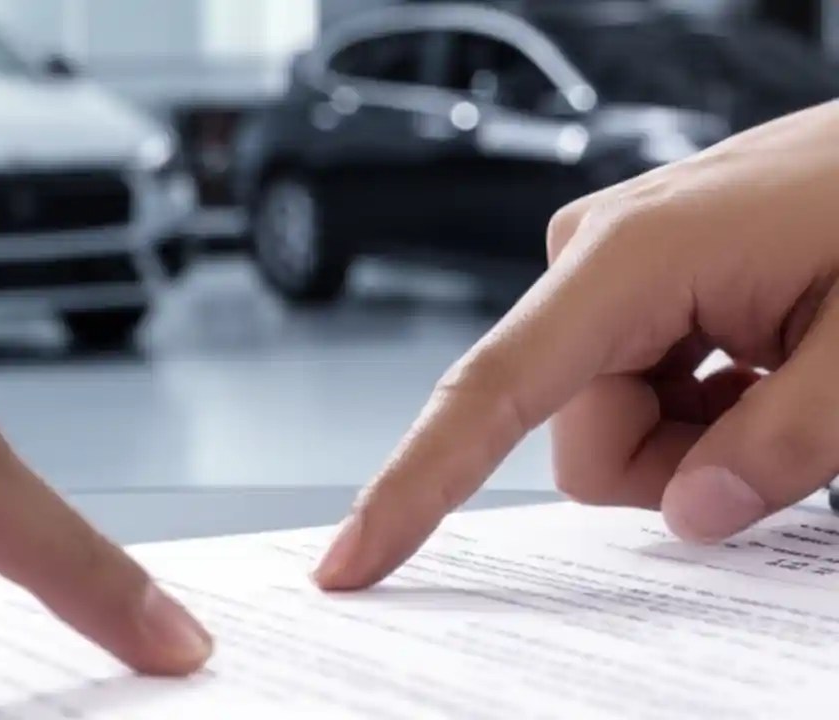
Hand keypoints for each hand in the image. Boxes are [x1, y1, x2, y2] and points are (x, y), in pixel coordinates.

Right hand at [315, 101, 838, 590]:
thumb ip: (784, 444)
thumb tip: (695, 515)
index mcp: (628, 257)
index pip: (490, 392)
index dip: (413, 485)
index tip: (351, 558)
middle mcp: (594, 258)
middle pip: (581, 437)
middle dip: (675, 462)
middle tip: (779, 413)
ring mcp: (612, 270)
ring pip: (612, 425)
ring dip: (697, 436)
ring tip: (780, 374)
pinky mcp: (633, 283)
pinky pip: (635, 391)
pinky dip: (699, 408)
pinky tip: (759, 360)